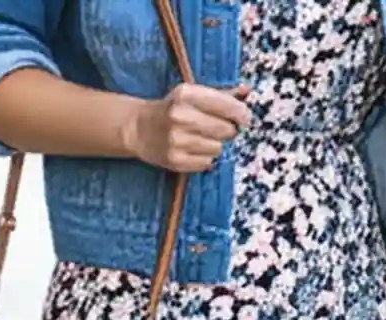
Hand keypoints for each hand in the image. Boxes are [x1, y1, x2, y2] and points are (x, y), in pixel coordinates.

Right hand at [123, 83, 250, 172]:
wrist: (138, 128)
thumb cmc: (172, 109)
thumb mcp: (192, 94)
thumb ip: (221, 94)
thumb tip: (247, 91)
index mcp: (186, 94)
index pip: (227, 106)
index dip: (241, 114)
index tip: (244, 118)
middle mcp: (180, 116)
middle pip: (226, 130)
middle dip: (228, 130)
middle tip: (218, 129)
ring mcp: (176, 140)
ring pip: (218, 148)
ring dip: (214, 145)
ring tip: (200, 139)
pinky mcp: (175, 160)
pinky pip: (207, 163)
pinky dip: (205, 158)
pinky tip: (192, 149)